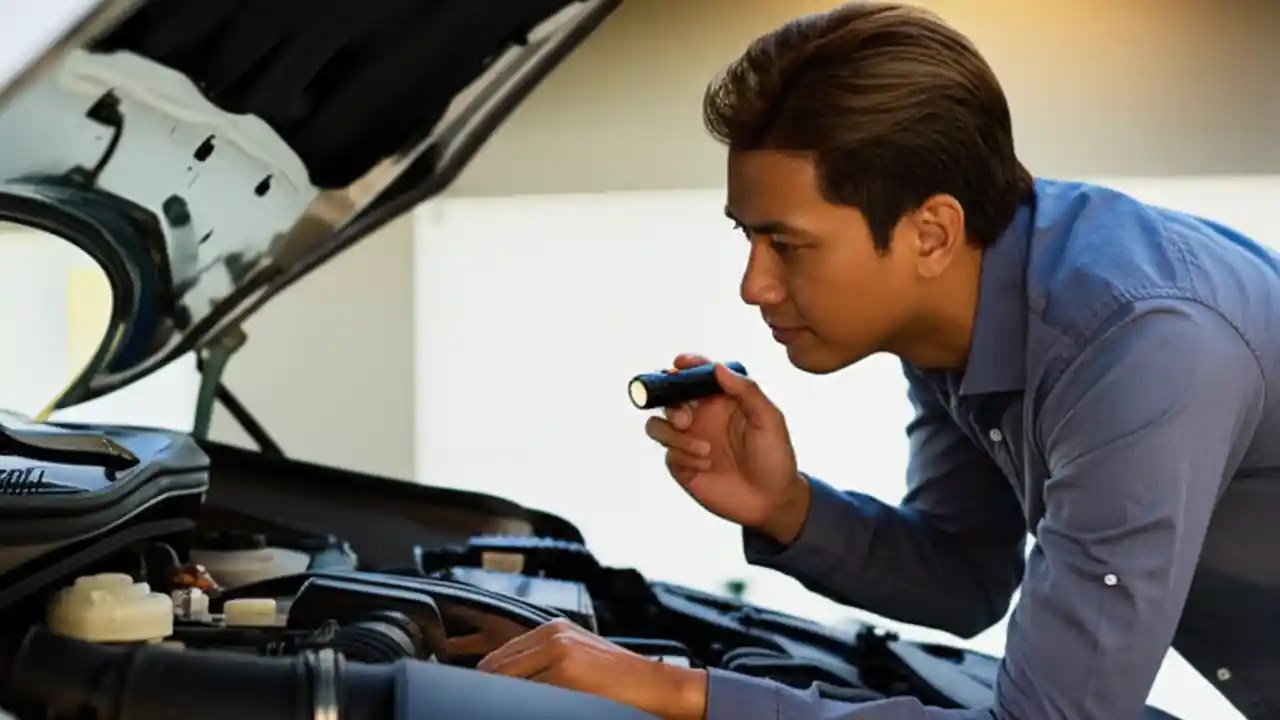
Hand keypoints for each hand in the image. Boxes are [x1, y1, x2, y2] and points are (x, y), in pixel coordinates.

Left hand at [477, 618, 707, 719]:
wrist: (654, 686)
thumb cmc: (618, 679)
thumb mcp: (578, 656)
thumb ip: (542, 659)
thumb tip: (502, 679)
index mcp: (553, 629)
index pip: (499, 656)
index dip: (485, 680)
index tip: (479, 695)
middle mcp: (553, 634)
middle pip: (496, 667)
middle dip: (487, 689)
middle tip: (485, 706)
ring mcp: (558, 652)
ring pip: (507, 681)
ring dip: (502, 699)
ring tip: (503, 709)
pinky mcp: (565, 673)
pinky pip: (527, 695)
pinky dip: (520, 706)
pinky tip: (525, 711)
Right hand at [644, 353, 811, 543]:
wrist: (771, 501)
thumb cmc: (775, 457)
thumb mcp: (769, 419)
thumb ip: (746, 390)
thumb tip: (718, 367)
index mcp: (721, 401)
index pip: (696, 375)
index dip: (685, 366)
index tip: (679, 365)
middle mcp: (701, 417)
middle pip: (667, 397)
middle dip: (669, 402)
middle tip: (685, 418)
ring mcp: (689, 441)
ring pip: (657, 425)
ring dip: (672, 433)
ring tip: (704, 450)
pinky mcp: (683, 466)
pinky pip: (668, 453)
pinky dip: (684, 457)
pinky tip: (707, 466)